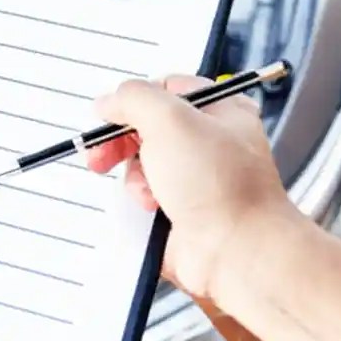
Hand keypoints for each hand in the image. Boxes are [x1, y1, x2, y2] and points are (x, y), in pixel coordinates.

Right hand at [84, 76, 298, 300]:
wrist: (236, 251)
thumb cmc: (221, 186)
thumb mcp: (170, 120)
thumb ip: (133, 98)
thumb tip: (109, 103)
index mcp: (220, 110)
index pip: (165, 88)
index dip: (133, 101)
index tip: (111, 115)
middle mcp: (211, 142)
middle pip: (146, 127)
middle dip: (121, 142)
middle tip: (104, 154)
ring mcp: (197, 178)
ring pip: (141, 165)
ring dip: (133, 177)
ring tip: (146, 191)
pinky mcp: (183, 209)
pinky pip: (144, 197)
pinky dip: (139, 202)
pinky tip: (153, 208)